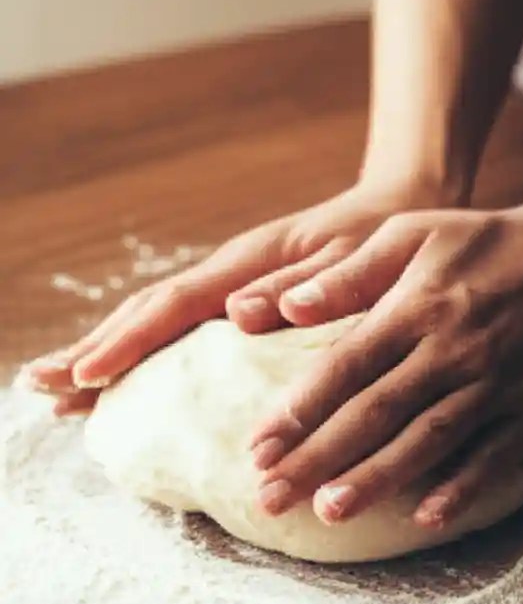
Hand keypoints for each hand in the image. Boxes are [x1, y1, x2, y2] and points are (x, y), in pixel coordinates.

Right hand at [22, 183, 426, 413]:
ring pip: (157, 321)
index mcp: (250, 264)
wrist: (402, 210)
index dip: (128, 342)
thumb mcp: (354, 261)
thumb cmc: (383, 241)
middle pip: (148, 312)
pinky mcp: (245, 300)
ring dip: (108, 352)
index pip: (174, 305)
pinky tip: (124, 382)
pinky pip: (183, 328)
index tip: (86, 376)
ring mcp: (233, 287)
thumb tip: (237, 313)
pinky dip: (147, 354)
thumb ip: (302, 287)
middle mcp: (231, 274)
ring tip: (59, 393)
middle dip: (95, 349)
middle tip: (40, 388)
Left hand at [248, 205, 522, 527]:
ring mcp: (502, 382)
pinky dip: (463, 486)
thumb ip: (348, 272)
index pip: (346, 366)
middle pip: (377, 412)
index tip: (257, 448)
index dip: (299, 410)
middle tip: (270, 498)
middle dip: (319, 458)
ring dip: (378, 478)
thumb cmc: (485, 241)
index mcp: (420, 305)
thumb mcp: (414, 232)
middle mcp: (457, 348)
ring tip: (328, 512)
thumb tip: (281, 306)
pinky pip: (498, 454)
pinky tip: (427, 516)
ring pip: (430, 439)